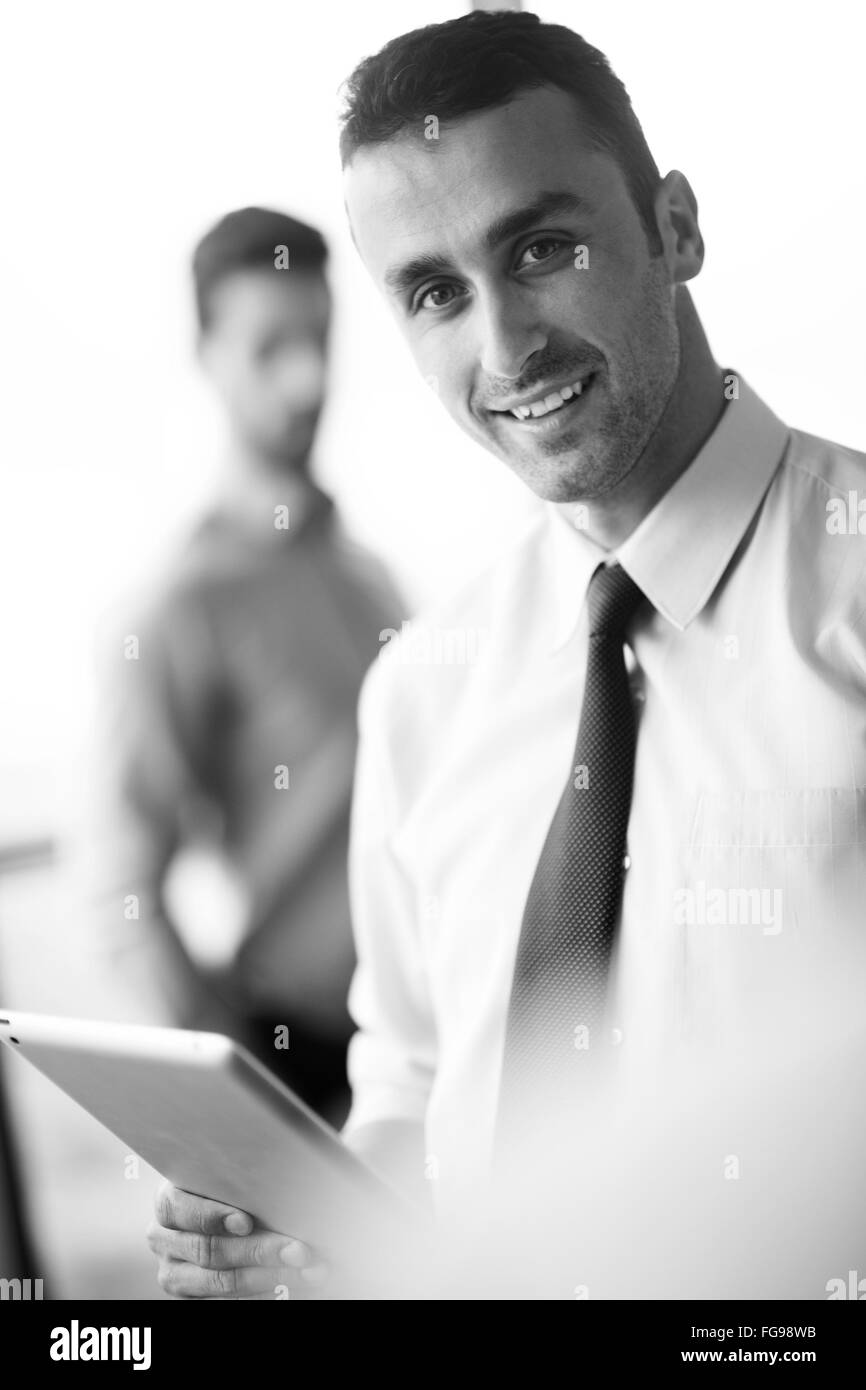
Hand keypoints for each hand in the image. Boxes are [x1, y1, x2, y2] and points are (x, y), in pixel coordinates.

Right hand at [147, 1180, 327, 1298]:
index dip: (213, 1216)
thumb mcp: (223, 1179)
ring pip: (219, 1281)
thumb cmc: (226, 1192)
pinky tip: (286, 1285)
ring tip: (302, 1270)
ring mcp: (173, 1272)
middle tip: (298, 1250)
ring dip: (267, 1276)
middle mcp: (163, 1239)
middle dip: (258, 1250)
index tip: (246, 1223)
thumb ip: (241, 1182)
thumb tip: (282, 1185)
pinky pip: (224, 1301)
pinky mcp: (189, 1298)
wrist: (211, 1221)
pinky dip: (260, 1293)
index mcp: (167, 1202)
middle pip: (208, 1250)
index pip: (180, 1208)